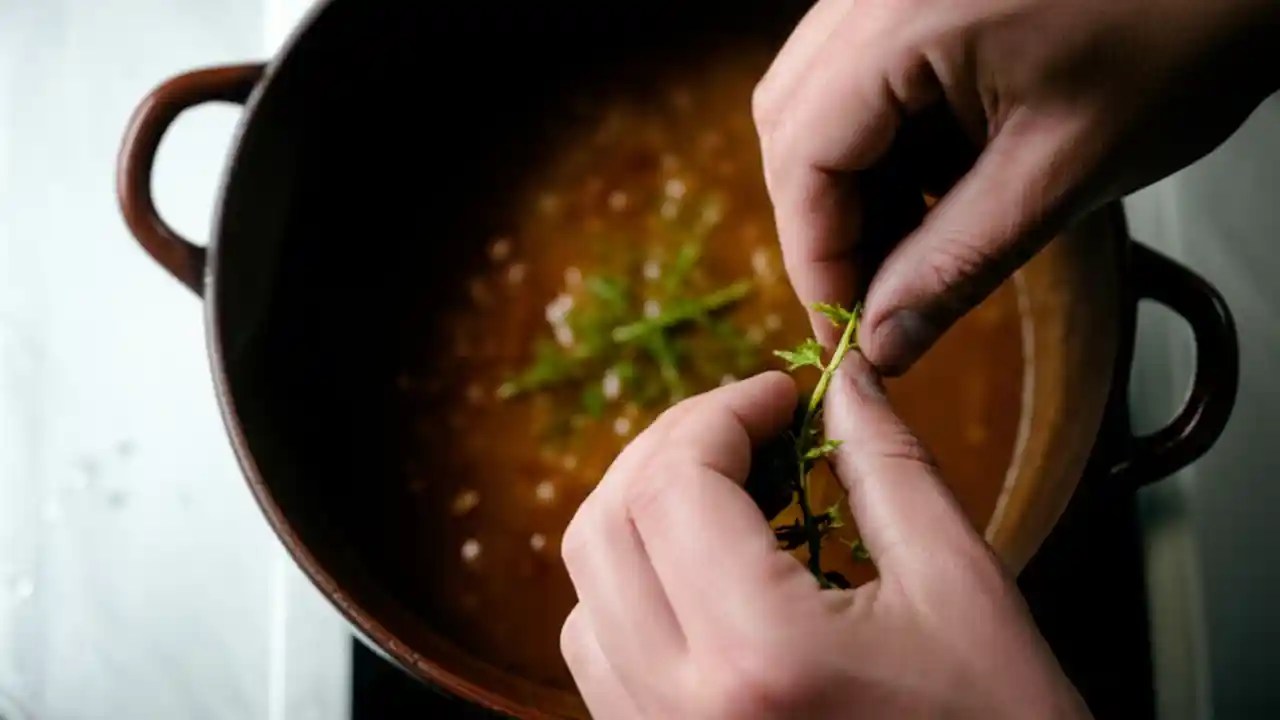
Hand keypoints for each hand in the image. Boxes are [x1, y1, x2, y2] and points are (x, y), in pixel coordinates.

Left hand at [558, 368, 1090, 718]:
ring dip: (642, 514)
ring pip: (588, 589)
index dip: (720, 413)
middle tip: (748, 425)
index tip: (777, 393)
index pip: (675, 484)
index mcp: (760, 656)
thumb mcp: (962, 587)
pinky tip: (704, 570)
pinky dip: (633, 586)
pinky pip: (600, 655)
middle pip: (607, 527)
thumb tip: (840, 379)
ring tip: (726, 489)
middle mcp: (680, 707)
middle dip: (672, 449)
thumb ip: (886, 464)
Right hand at [754, 0, 1278, 372]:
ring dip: (852, 188)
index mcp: (903, 18)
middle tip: (873, 299)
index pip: (804, 156)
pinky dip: (884, 144)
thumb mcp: (1065, 169)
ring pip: (819, 102)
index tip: (846, 331)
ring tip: (913, 248)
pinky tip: (932, 185)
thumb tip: (883, 341)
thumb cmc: (1186, 28)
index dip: (815, 257)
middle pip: (793, 125)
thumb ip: (957, 263)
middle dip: (825, 224)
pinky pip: (863, 77)